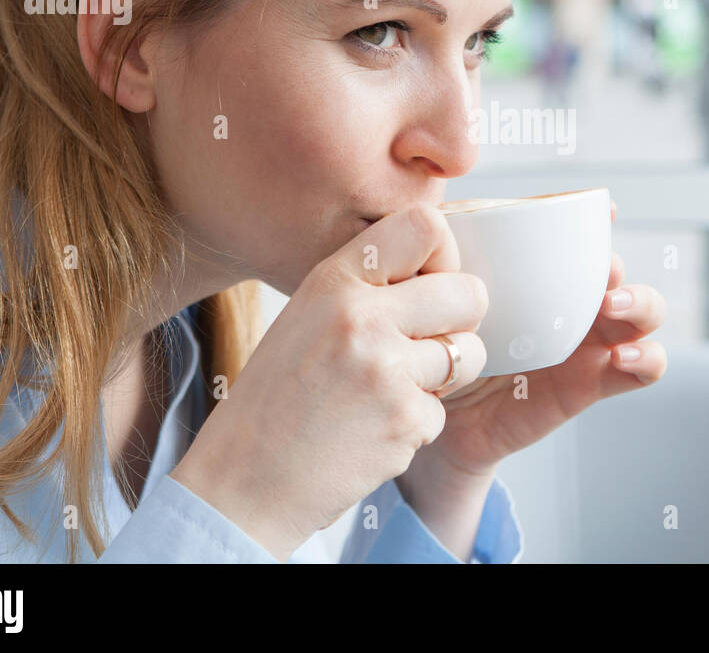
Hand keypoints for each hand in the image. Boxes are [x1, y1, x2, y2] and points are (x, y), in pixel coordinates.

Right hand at [171, 204, 488, 559]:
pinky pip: (443, 410)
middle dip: (463, 320)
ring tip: (391, 391)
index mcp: (333, 280)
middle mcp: (360, 315)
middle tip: (430, 344)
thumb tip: (440, 268)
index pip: (426, 226)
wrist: (240, 483)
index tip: (431, 283)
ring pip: (468, 354)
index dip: (444, 256)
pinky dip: (416, 426)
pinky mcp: (402, 420)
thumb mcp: (306, 317)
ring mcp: (384, 369)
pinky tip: (371, 432)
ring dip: (445, 378)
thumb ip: (366, 286)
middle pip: (469, 292)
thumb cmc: (276, 399)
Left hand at [409, 198, 666, 481]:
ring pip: (644, 311)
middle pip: (616, 270)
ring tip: (614, 307)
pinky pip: (643, 369)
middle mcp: (570, 300)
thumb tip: (428, 215)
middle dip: (615, 265)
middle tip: (602, 273)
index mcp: (538, 273)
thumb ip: (436, 259)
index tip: (603, 211)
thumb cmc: (433, 343)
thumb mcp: (432, 298)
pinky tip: (624, 358)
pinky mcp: (594, 382)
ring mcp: (589, 340)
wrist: (434, 413)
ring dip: (642, 303)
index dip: (596, 220)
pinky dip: (647, 358)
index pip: (576, 237)